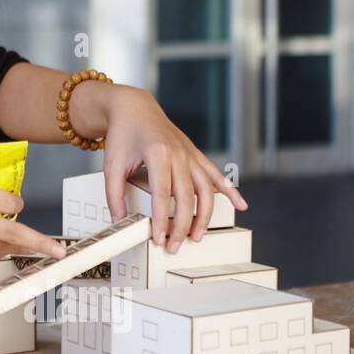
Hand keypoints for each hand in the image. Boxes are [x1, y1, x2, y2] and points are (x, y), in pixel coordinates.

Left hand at [98, 86, 248, 251]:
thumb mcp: (111, 163)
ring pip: (206, 189)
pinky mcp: (195, 155)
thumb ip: (114, 193)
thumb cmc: (124, 133)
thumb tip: (120, 219)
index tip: (159, 237)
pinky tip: (241, 205)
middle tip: (175, 245)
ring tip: (197, 236)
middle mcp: (179, 153)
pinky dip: (230, 190)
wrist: (134, 108)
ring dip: (204, 215)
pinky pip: (216, 174)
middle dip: (182, 225)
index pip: (162, 195)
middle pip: (186, 197)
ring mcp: (190, 154)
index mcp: (157, 153)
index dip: (162, 219)